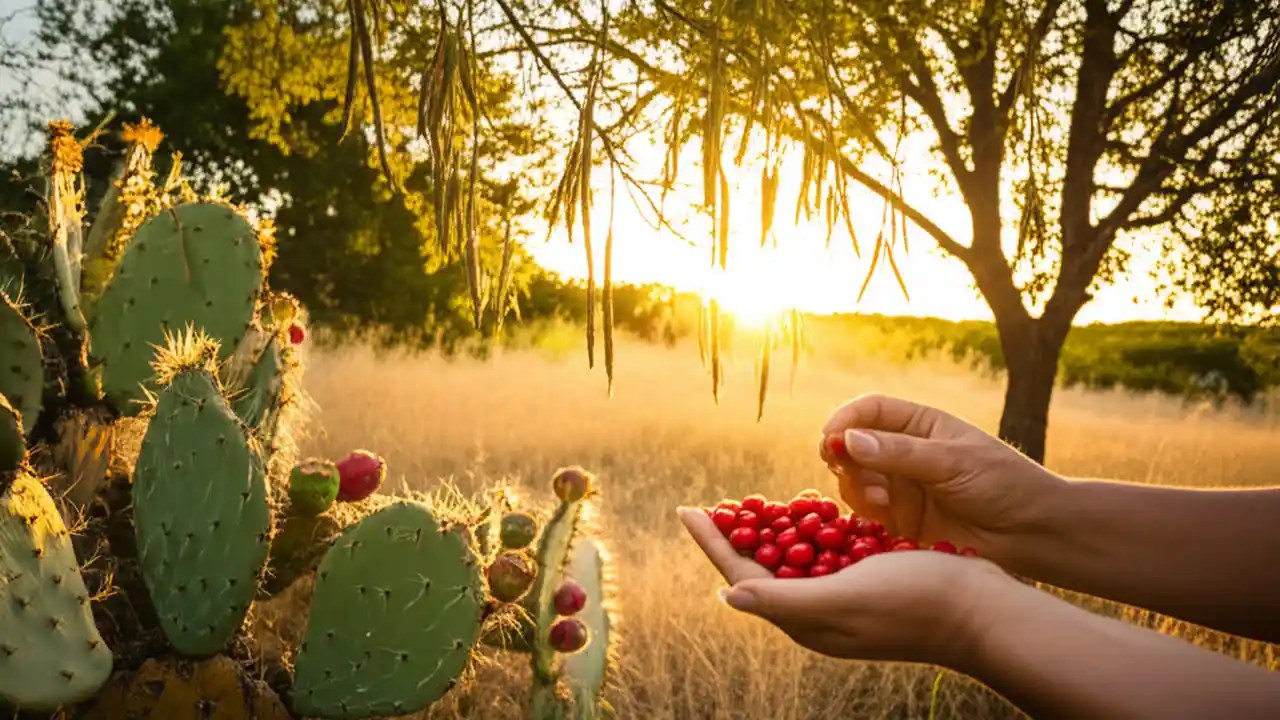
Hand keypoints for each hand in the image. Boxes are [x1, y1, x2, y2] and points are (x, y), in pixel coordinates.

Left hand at [678, 507, 1004, 667]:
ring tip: (750, 504)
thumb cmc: (915, 603)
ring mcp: (846, 599)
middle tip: (714, 504)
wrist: (984, 610)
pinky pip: (827, 556)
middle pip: (762, 570)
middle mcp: (821, 613)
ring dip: (770, 533)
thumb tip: (728, 596)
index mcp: (807, 621)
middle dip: (736, 537)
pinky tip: (808, 511)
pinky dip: (810, 533)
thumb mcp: (844, 600)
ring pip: (794, 562)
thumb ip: (784, 600)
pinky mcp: (870, 582)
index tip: (686, 508)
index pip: (741, 578)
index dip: (712, 543)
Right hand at [816, 394, 1067, 565]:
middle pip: (851, 446)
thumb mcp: (952, 461)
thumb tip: (848, 440)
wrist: (1034, 534)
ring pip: (852, 481)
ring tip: (882, 502)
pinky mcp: (899, 522)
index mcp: (919, 425)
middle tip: (849, 472)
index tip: (830, 437)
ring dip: (856, 488)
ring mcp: (899, 488)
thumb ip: (899, 453)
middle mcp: (902, 453)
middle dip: (844, 458)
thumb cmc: (1004, 484)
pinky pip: (864, 515)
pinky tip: (883, 520)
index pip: (869, 411)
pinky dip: (863, 515)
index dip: (844, 420)